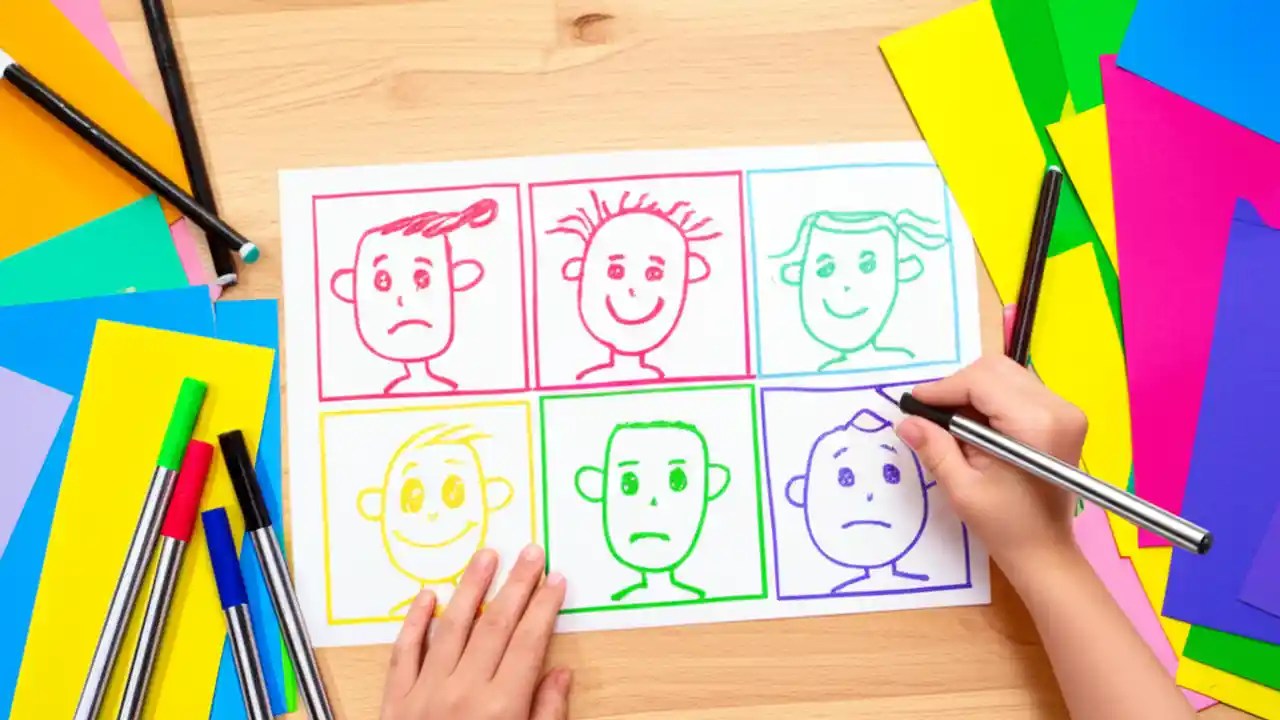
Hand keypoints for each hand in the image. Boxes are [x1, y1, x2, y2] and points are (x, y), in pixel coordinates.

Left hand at [380, 545, 570, 719]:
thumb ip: (547, 715)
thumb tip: (561, 674)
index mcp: (502, 707)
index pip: (528, 642)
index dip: (544, 607)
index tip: (555, 580)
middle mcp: (463, 692)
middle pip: (495, 625)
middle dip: (516, 585)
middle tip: (530, 553)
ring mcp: (424, 694)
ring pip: (451, 627)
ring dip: (470, 588)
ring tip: (485, 557)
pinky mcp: (396, 702)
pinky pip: (405, 652)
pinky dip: (415, 621)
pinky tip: (428, 595)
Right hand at [895, 356, 1086, 581]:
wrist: (1045, 548)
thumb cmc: (1005, 525)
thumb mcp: (962, 489)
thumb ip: (936, 449)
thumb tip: (907, 421)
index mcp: (1036, 425)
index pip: (982, 382)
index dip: (943, 389)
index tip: (913, 404)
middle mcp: (1058, 408)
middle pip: (996, 369)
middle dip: (957, 386)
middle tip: (931, 415)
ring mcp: (1064, 410)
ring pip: (1005, 374)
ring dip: (972, 392)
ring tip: (951, 422)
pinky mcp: (1062, 415)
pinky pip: (1017, 388)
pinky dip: (989, 399)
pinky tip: (975, 426)